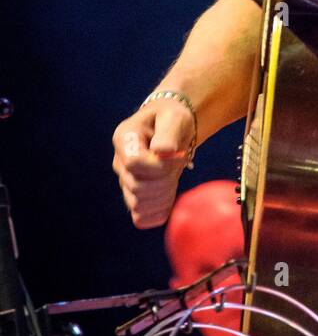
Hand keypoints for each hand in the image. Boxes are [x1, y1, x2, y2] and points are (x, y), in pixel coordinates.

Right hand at [112, 99, 193, 228]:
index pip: (134, 164)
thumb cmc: (173, 120)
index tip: (177, 154)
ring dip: (164, 196)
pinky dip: (158, 212)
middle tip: (180, 164)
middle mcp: (119, 162)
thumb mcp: (175, 117)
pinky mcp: (134, 197)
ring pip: (138, 205)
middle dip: (165, 180)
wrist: (173, 129)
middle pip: (137, 187)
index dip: (159, 165)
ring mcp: (125, 182)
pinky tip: (170, 197)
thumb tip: (162, 151)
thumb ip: (168, 132)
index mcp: (124, 139)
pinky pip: (140, 218)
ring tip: (174, 178)